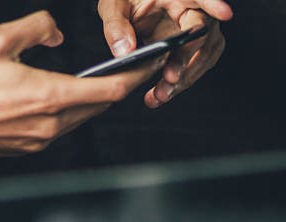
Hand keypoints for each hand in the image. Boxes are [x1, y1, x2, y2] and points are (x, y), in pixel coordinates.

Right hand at [0, 11, 161, 155]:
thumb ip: (38, 27)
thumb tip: (55, 34)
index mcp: (51, 96)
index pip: (113, 91)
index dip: (138, 77)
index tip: (152, 64)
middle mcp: (50, 124)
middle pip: (100, 108)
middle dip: (118, 88)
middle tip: (129, 70)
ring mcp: (38, 140)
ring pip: (80, 120)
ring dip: (91, 103)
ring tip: (94, 83)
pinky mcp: (25, 149)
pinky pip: (57, 130)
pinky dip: (66, 114)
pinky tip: (55, 99)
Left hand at [98, 0, 232, 107]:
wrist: (124, 10)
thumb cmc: (124, 0)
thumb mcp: (114, 6)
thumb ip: (116, 26)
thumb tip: (125, 51)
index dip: (214, 4)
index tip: (224, 13)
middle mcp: (192, 10)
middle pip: (204, 34)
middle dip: (188, 60)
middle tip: (170, 79)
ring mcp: (194, 30)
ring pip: (204, 54)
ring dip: (186, 78)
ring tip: (161, 95)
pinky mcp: (189, 48)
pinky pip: (194, 66)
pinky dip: (180, 83)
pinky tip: (161, 94)